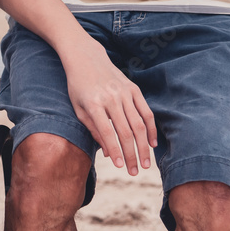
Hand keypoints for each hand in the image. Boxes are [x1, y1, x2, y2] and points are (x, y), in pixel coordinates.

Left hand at [64, 45, 156, 176]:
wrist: (86, 58)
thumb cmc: (78, 87)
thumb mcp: (78, 108)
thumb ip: (93, 130)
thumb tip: (109, 154)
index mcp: (93, 104)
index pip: (107, 133)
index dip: (116, 151)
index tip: (120, 167)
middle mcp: (111, 98)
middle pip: (126, 131)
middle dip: (131, 155)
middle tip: (134, 172)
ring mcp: (124, 92)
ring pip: (139, 124)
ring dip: (143, 147)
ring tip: (145, 164)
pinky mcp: (134, 89)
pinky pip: (146, 111)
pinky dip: (151, 129)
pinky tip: (151, 144)